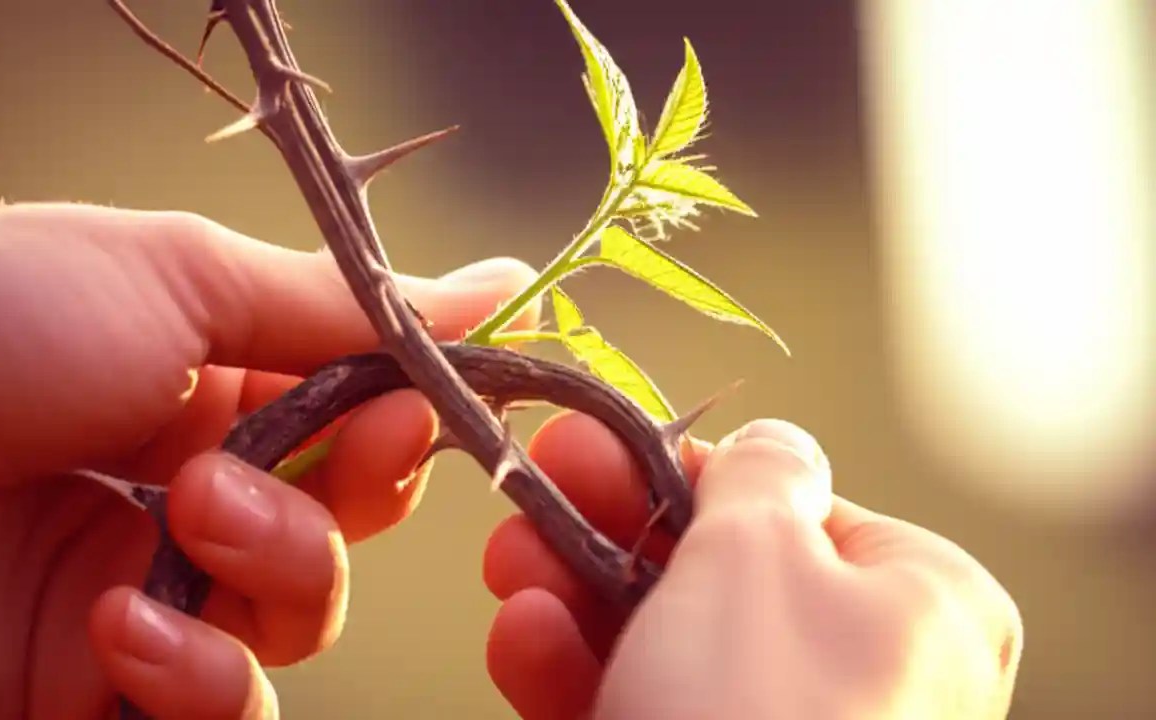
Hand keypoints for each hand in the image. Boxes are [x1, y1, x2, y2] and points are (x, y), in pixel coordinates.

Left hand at [0, 203, 536, 719]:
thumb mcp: (180, 278)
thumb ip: (342, 305)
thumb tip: (502, 280)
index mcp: (221, 390)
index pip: (364, 428)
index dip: (405, 429)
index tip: (416, 409)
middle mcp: (197, 496)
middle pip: (347, 534)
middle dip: (340, 507)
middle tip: (269, 466)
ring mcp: (155, 598)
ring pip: (299, 627)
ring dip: (272, 579)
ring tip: (185, 524)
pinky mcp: (104, 694)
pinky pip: (221, 713)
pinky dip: (194, 677)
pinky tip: (120, 626)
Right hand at [484, 415, 1022, 719]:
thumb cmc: (762, 708)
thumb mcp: (758, 550)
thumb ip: (760, 475)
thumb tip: (774, 446)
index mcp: (921, 600)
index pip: (789, 505)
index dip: (676, 468)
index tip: (584, 443)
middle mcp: (871, 670)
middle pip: (715, 570)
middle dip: (603, 529)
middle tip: (530, 490)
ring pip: (670, 643)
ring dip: (575, 596)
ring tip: (507, 562)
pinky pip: (652, 707)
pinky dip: (581, 672)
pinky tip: (522, 639)